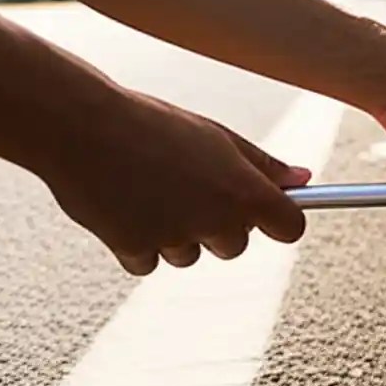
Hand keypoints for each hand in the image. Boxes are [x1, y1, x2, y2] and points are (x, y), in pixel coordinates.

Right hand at [42, 90, 310, 274]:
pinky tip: (126, 204)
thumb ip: (263, 165)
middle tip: (189, 184)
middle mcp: (216, 221)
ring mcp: (175, 239)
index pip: (290, 228)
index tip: (268, 211)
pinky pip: (150, 261)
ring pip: (191, 253)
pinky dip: (140, 241)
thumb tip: (304, 179)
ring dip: (178, 232)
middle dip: (219, 222)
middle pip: (237, 244)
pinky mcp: (134, 251)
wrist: (81, 125)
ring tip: (150, 187)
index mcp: (244, 192)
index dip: (280, 219)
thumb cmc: (153, 125)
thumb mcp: (217, 137)